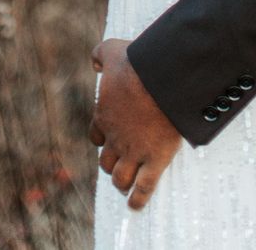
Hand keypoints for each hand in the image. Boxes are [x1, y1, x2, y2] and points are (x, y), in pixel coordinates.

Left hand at [90, 39, 182, 208]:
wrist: (161, 80)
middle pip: (106, 161)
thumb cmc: (137, 64)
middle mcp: (115, 138)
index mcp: (104, 115)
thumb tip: (94, 62)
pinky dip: (139, 199)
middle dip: (110, 163)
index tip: (108, 139)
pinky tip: (135, 205)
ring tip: (125, 187)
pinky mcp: (154, 160)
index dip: (102, 139)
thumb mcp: (112, 50)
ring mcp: (134, 152)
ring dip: (121, 182)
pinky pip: (144, 187)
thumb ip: (100, 54)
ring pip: (120, 177)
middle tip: (119, 164)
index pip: (96, 135)